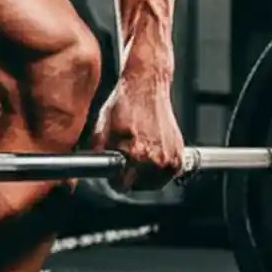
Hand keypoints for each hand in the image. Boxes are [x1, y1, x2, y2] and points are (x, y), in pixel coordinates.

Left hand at [91, 74, 184, 191]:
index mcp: (134, 153)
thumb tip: (91, 168)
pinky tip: (151, 153)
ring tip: (139, 156)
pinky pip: (168, 173)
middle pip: (138, 186)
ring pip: (154, 182)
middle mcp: (154, 158)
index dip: (115, 179)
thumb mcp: (101, 127)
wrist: (146, 85)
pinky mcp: (179, 153)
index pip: (121, 186)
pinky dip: (160, 168)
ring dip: (146, 174)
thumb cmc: (125, 102)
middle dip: (130, 176)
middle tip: (127, 160)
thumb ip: (97, 153)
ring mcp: (169, 157)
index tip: (115, 172)